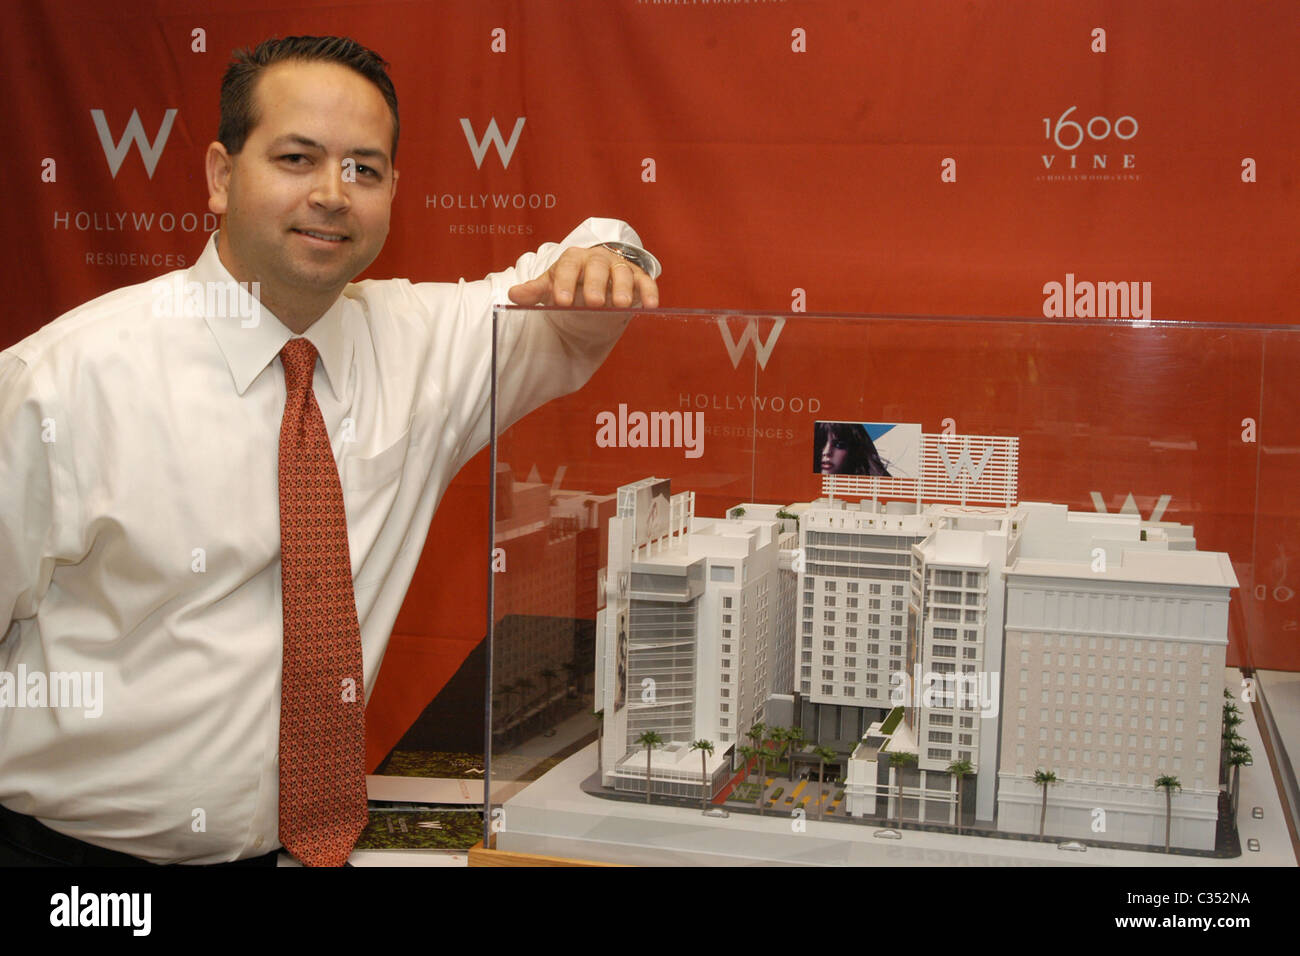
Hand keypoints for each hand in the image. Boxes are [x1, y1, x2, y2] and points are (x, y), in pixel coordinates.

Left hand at [507, 245, 658, 307]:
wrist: (594, 275)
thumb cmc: (571, 280)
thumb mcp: (551, 285)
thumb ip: (534, 291)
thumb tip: (512, 295)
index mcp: (574, 258)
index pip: (569, 266)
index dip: (565, 283)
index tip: (561, 302)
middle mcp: (598, 259)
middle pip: (598, 268)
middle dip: (596, 285)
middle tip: (594, 303)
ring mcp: (619, 266)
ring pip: (623, 273)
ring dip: (623, 289)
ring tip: (621, 305)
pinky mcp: (637, 276)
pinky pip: (645, 281)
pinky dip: (649, 292)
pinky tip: (650, 306)